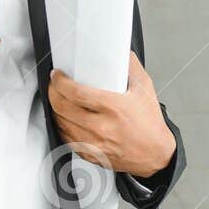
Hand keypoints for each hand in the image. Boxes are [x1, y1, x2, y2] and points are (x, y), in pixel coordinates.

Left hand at [48, 51, 175, 177]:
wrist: (155, 153)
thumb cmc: (150, 124)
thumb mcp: (145, 89)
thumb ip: (132, 67)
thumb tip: (121, 54)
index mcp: (113, 107)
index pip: (76, 93)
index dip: (60, 82)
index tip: (57, 75)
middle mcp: (101, 127)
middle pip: (62, 108)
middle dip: (53, 92)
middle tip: (54, 85)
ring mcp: (94, 143)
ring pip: (61, 123)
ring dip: (55, 109)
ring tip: (58, 99)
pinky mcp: (90, 154)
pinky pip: (66, 139)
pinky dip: (62, 126)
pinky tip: (64, 118)